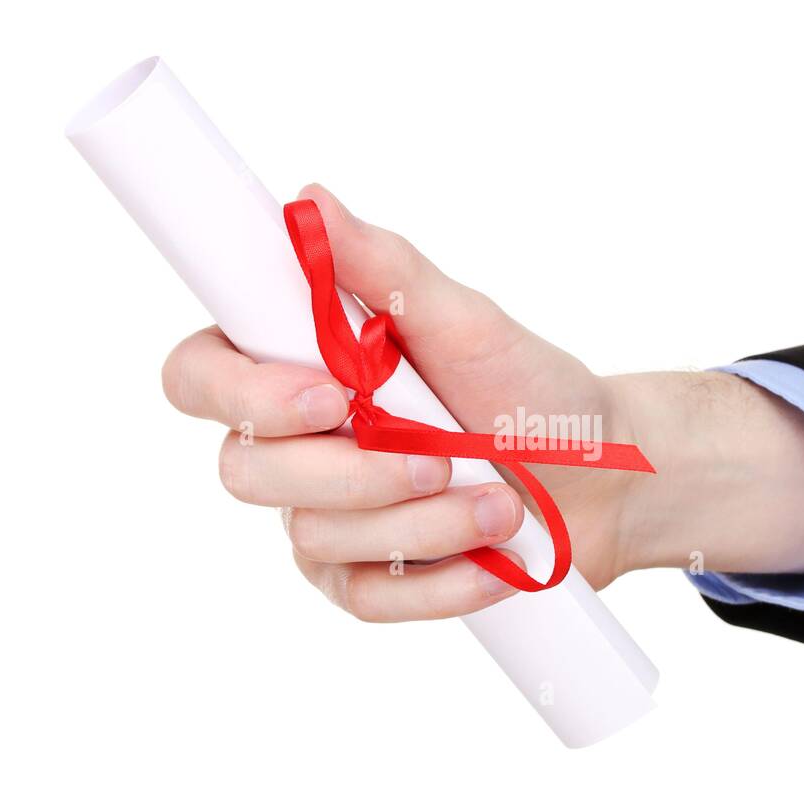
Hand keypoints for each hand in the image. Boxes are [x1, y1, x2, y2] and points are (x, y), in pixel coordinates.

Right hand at [162, 185, 803, 620]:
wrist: (602, 477)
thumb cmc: (529, 391)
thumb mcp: (469, 324)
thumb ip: (388, 270)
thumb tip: (311, 202)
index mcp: (299, 366)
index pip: (201, 375)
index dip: (239, 389)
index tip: (329, 390)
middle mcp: (296, 445)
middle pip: (245, 470)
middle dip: (351, 470)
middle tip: (439, 455)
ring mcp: (325, 519)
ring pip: (314, 536)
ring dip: (420, 523)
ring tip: (501, 503)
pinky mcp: (364, 582)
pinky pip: (365, 598)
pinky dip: (439, 584)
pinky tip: (495, 562)